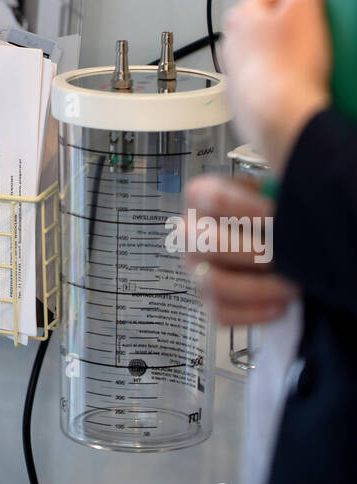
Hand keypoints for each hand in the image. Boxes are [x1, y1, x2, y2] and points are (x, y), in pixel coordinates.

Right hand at [184, 176, 297, 324]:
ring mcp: (197, 268)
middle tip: (283, 256)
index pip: (209, 198)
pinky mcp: (209, 300)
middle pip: (206, 243)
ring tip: (291, 285)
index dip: (245, 209)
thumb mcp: (273, 184)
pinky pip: (221, 313)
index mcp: (201, 197)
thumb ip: (273, 171)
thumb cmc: (275, 211)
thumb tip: (275, 170)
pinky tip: (279, 305)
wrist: (281, 244)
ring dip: (258, 287)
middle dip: (253, 253)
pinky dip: (253, 312)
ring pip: (214, 283)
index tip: (277, 215)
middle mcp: (192, 233)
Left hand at [221, 0, 330, 174]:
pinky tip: (302, 87)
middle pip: (268, 26)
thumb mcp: (304, 7)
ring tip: (312, 63)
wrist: (283, 119)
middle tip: (318, 34)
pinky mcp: (246, 104)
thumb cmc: (290, 65)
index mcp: (240, 18)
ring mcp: (237, 77)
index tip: (317, 3)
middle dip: (293, 28)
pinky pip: (269, 84)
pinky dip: (284, 83)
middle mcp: (230, 47)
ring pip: (267, 56)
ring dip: (288, 57)